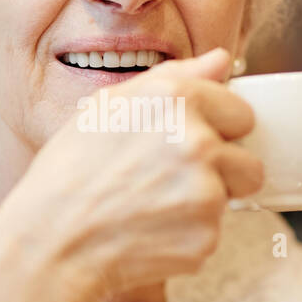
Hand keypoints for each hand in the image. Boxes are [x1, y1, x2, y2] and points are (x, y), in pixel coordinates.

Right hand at [0, 46, 263, 299]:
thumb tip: (221, 59)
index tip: (184, 145)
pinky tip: (148, 232)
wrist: (52, 242)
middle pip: (249, 162)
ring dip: (205, 205)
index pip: (242, 114)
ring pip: (231, 200)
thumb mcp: (109, 106)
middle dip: (222, 173)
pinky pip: (212, 234)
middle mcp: (199, 141)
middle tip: (171, 182)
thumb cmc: (71, 171)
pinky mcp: (206, 238)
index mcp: (177, 99)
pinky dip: (187, 237)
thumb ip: (175, 76)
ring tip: (155, 207)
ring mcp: (206, 192)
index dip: (217, 131)